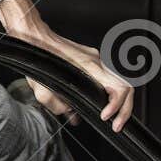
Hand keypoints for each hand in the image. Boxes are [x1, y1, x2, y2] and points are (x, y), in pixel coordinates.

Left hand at [13, 29, 133, 132]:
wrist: (34, 36)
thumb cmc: (37, 56)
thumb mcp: (42, 90)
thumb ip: (58, 106)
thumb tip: (69, 113)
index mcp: (89, 66)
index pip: (119, 87)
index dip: (117, 106)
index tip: (105, 117)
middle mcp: (96, 61)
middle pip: (126, 87)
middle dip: (124, 109)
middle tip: (117, 125)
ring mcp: (94, 59)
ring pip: (118, 83)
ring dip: (118, 102)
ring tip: (111, 117)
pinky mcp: (89, 59)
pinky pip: (105, 78)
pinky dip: (107, 93)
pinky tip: (97, 103)